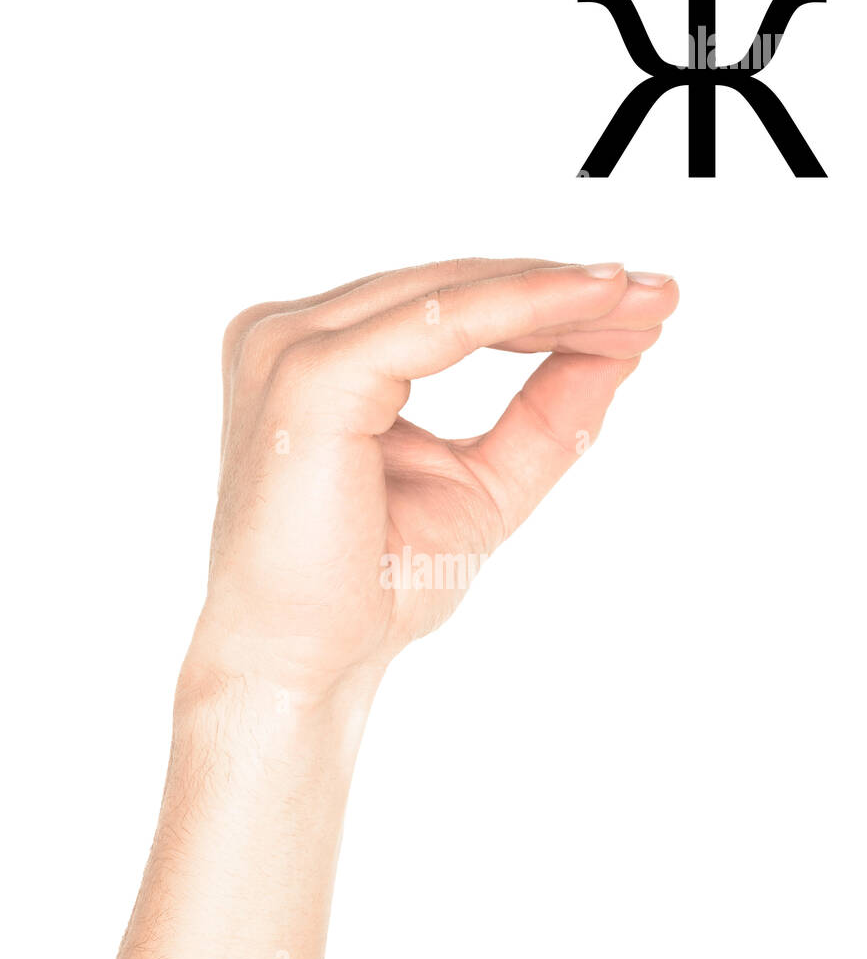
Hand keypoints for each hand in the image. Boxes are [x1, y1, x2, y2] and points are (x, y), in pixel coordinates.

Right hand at [187, 258, 677, 699]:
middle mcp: (290, 336)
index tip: (640, 314)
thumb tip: (619, 352)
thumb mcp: (484, 486)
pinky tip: (593, 307)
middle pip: (452, 290)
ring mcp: (290, 348)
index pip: (446, 310)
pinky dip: (524, 310)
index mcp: (318, 358)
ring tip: (643, 305)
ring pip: (451, 295)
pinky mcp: (310, 376)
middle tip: (659, 297)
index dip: (548, 306)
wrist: (303, 668)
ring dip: (558, 296)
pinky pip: (439, 324)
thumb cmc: (369, 589)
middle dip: (566, 293)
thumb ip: (543, 416)